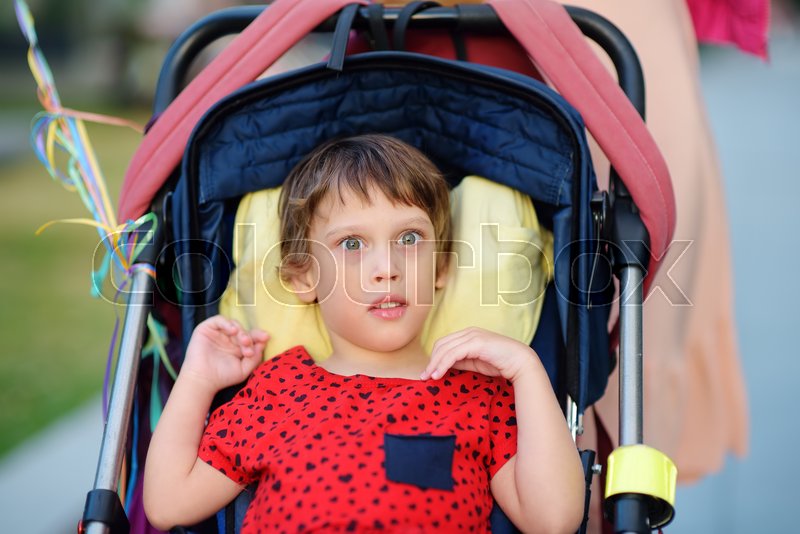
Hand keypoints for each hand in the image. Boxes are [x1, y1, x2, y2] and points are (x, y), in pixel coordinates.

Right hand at [181, 315, 268, 391]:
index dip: (259, 336)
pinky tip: (233, 331)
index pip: (251, 337)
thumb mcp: (244, 369)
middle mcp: (229, 339)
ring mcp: (218, 333)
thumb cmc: (222, 377)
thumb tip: (263, 343)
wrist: (203, 380)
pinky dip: (227, 323)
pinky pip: (219, 320)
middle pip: (244, 330)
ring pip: (234, 324)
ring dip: (241, 331)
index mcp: (238, 347)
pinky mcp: (207, 329)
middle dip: (249, 336)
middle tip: (249, 344)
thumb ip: (255, 357)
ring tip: (244, 341)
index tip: (266, 337)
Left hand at [421, 327, 536, 382]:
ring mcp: (473, 335)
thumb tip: (444, 366)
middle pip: (441, 344)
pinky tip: (439, 375)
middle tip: (424, 376)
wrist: (520, 362)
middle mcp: (469, 332)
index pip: (444, 343)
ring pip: (445, 349)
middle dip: (431, 361)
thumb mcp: (475, 363)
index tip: (428, 372)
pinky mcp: (476, 342)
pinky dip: (443, 364)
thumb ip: (461, 361)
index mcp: (469, 334)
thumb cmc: (500, 364)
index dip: (434, 357)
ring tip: (429, 377)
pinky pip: (453, 353)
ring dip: (435, 364)